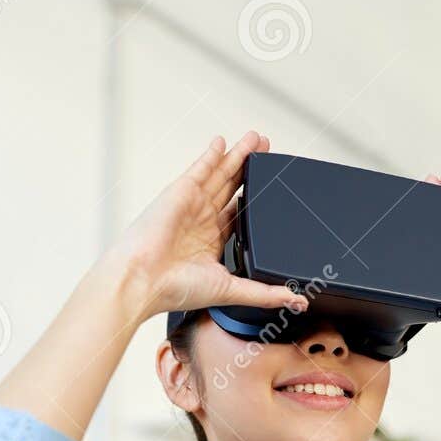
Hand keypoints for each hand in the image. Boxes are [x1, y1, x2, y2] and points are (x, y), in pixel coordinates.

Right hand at [111, 132, 308, 322]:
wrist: (143, 279)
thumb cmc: (175, 289)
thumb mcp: (231, 291)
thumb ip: (264, 293)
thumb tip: (296, 301)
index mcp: (213, 243)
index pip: (241, 215)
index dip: (258, 200)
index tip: (276, 189)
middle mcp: (203, 221)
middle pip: (234, 188)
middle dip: (252, 170)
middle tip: (271, 152)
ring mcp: (192, 204)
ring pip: (221, 174)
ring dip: (239, 156)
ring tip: (258, 139)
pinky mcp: (181, 192)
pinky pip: (200, 168)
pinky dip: (212, 154)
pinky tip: (223, 141)